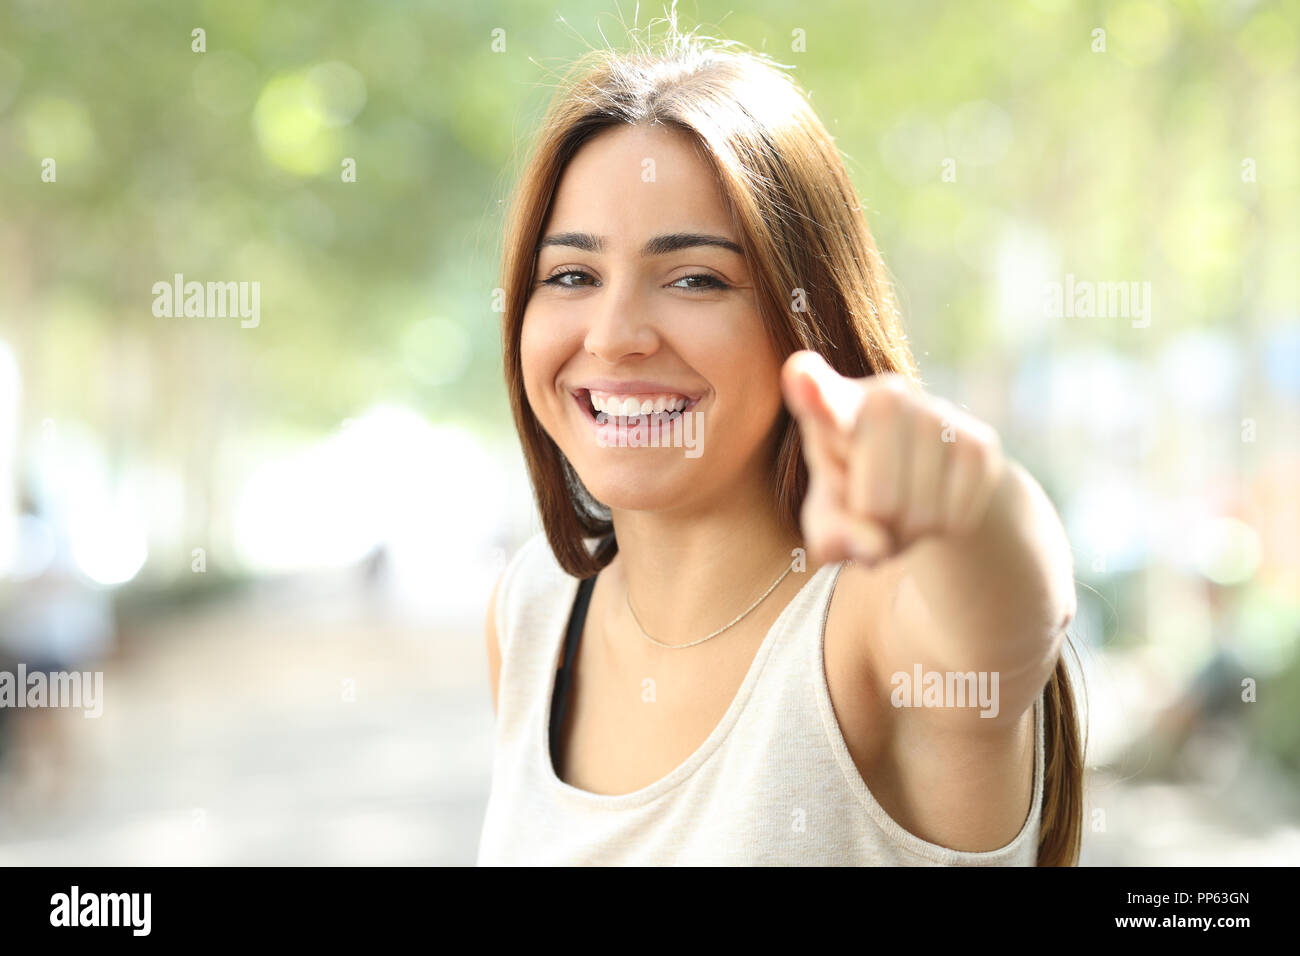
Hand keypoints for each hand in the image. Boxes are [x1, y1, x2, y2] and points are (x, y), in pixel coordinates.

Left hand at [780, 350, 1006, 566]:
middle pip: (877, 497)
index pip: (819, 395)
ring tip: (900, 515)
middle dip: (875, 529)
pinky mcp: (978, 441)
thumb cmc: (856, 495)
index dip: (811, 389)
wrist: (923, 480)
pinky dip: (942, 530)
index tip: (800, 375)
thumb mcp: (830, 519)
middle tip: (872, 520)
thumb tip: (873, 546)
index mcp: (831, 409)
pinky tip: (934, 507)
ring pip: (921, 512)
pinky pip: (957, 515)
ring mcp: (936, 414)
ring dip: (909, 534)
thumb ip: (833, 536)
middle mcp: (885, 397)